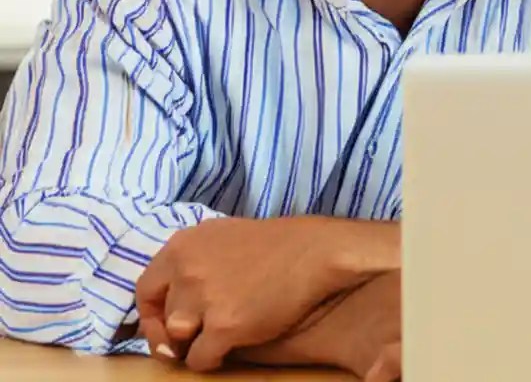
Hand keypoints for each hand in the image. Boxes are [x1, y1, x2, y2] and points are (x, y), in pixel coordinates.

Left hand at [135, 216, 397, 371]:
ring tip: (215, 342)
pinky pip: (200, 359)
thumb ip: (195, 259)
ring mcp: (203, 298)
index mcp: (182, 246)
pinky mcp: (223, 325)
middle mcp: (185, 270)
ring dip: (194, 346)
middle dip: (174, 335)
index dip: (151, 314)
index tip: (164, 328)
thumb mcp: (225, 237)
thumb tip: (176, 292)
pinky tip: (230, 350)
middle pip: (164, 318)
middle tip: (192, 342)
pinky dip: (212, 360)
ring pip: (179, 341)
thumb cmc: (280, 245)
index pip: (145, 289)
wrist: (318, 253)